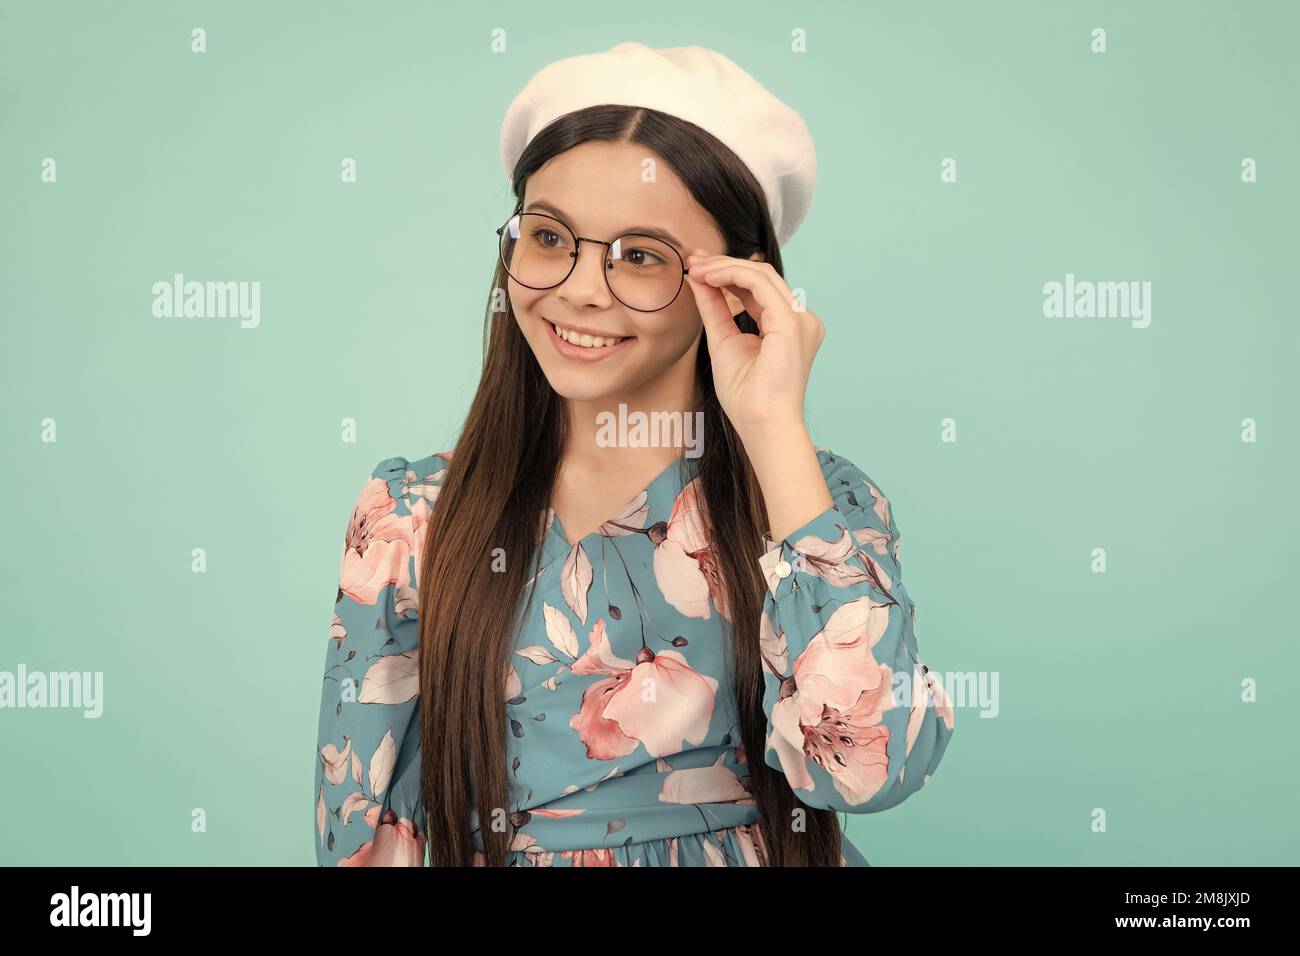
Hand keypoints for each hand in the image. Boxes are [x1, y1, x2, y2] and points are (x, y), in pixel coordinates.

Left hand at [684, 250, 824, 440]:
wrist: (761, 424)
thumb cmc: (746, 397)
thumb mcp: (723, 341)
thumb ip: (714, 309)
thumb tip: (698, 279)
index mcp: (789, 326)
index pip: (758, 288)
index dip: (727, 273)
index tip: (698, 268)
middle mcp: (801, 319)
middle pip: (761, 276)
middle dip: (724, 264)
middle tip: (693, 260)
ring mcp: (800, 320)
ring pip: (761, 274)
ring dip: (725, 267)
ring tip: (697, 269)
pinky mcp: (791, 323)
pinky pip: (760, 284)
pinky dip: (732, 275)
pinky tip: (709, 277)